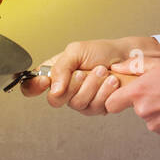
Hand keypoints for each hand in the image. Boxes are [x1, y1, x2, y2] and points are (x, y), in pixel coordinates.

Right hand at [20, 36, 159, 114]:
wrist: (128, 57)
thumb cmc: (101, 51)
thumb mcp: (76, 51)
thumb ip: (60, 68)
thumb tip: (53, 89)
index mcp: (55, 73)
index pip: (32, 87)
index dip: (33, 87)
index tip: (44, 81)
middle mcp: (65, 89)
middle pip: (54, 100)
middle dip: (72, 85)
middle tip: (84, 72)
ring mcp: (80, 100)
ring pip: (76, 104)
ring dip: (92, 86)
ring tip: (103, 72)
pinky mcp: (95, 108)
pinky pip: (93, 108)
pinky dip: (104, 92)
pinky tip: (111, 82)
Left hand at [104, 56, 159, 137]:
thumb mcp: (159, 64)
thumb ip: (133, 66)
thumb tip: (115, 68)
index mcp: (138, 93)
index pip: (111, 104)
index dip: (116, 99)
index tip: (123, 97)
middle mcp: (144, 111)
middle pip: (136, 109)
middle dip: (146, 101)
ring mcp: (156, 125)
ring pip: (150, 119)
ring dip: (159, 111)